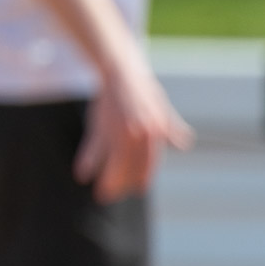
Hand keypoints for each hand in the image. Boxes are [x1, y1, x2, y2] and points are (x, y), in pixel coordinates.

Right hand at [76, 53, 193, 202]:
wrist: (120, 70)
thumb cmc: (141, 89)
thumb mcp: (160, 109)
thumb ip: (171, 128)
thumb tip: (183, 144)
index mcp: (156, 132)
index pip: (149, 164)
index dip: (141, 178)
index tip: (135, 189)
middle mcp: (140, 134)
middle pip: (131, 168)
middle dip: (122, 185)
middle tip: (113, 195)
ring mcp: (120, 130)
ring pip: (115, 164)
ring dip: (108, 181)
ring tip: (102, 195)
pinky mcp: (102, 125)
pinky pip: (94, 148)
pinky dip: (88, 162)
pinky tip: (81, 174)